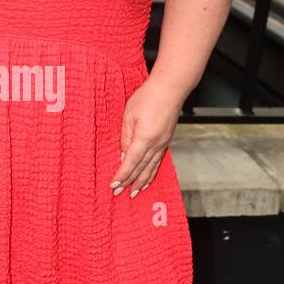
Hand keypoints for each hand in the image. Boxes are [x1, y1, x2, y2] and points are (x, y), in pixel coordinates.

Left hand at [110, 77, 183, 197]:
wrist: (170, 88)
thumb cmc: (148, 97)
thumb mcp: (129, 115)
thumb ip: (125, 138)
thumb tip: (123, 157)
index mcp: (145, 138)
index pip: (130, 162)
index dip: (121, 176)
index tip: (113, 186)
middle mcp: (156, 144)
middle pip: (141, 168)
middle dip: (129, 182)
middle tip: (119, 194)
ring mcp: (163, 143)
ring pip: (151, 168)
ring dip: (141, 182)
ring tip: (134, 193)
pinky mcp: (166, 141)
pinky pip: (158, 162)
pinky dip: (152, 173)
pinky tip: (148, 178)